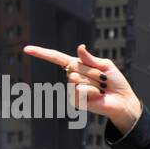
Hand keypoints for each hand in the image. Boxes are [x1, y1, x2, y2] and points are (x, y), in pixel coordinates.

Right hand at [22, 43, 141, 132]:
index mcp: (78, 66)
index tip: (26, 49)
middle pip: (73, 66)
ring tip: (101, 88)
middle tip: (102, 79)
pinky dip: (92, 91)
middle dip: (91, 71)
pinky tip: (97, 96)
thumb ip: (91, 58)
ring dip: (93, 81)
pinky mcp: (76, 101)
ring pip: (76, 78)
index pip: (56, 58)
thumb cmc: (116, 83)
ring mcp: (73, 90)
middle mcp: (73, 77)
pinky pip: (80, 90)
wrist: (123, 101)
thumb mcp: (106, 65)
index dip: (41, 53)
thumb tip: (79, 47)